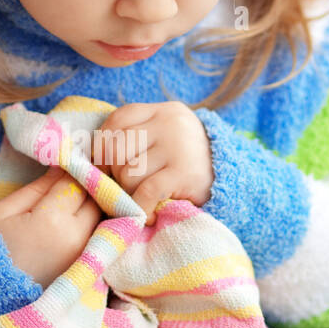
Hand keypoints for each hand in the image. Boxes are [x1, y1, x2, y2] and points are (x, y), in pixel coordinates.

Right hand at [0, 167, 101, 286]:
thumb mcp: (3, 211)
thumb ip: (36, 188)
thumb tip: (61, 169)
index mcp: (52, 221)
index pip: (75, 182)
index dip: (71, 170)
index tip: (64, 165)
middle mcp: (76, 238)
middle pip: (96, 199)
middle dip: (85, 187)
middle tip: (68, 183)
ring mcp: (84, 255)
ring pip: (100, 218)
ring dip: (90, 206)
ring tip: (70, 202)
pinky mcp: (87, 268)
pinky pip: (97, 236)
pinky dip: (90, 225)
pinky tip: (74, 222)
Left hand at [94, 101, 214, 223]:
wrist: (236, 182)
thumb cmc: (190, 166)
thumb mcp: (166, 142)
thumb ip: (137, 140)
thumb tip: (92, 162)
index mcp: (163, 111)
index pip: (118, 119)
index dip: (103, 147)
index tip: (105, 168)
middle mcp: (170, 122)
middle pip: (116, 147)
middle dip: (113, 175)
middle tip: (123, 191)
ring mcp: (178, 146)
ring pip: (127, 171)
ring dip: (128, 194)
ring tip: (142, 202)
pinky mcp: (183, 172)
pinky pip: (144, 192)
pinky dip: (139, 208)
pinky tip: (148, 216)